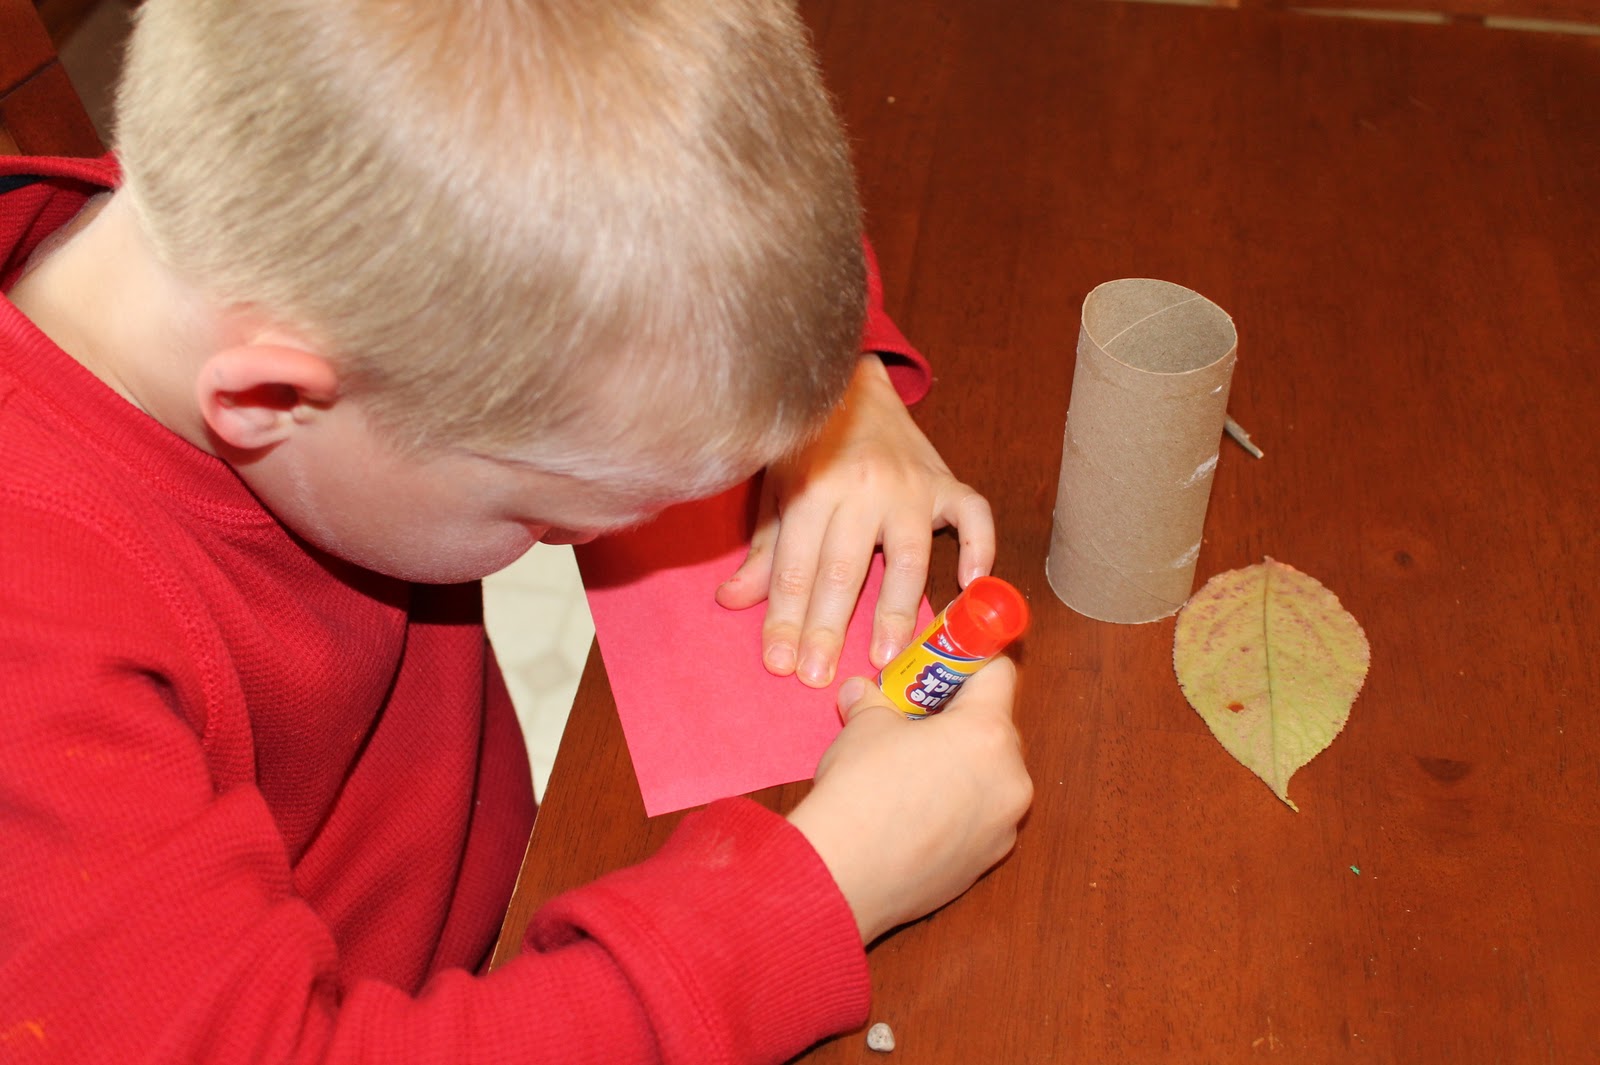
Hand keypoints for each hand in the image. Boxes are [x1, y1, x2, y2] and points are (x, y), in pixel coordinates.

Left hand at [715, 354, 994, 686]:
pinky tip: (972, 584)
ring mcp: (911, 484)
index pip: (796, 566)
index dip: (785, 617)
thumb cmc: (811, 441)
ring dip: (898, 611)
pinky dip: (981, 548)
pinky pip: (974, 516)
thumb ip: (765, 547)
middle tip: (818, 675)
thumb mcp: (778, 486)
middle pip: (845, 569)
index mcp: (813, 486)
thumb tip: (733, 600)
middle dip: (829, 628)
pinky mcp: (946, 481)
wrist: (856, 382)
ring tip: (888, 656)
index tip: (779, 662)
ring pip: (908, 556)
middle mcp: (864, 485)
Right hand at [786, 658, 1031, 942]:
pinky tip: (911, 813)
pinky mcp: (987, 862)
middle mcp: (1011, 779)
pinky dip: (954, 808)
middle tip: (913, 717)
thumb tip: (862, 692)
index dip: (967, 660)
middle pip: (995, 727)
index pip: (998, 672)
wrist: (842, 877)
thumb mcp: (863, 726)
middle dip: (957, 718)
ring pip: (988, 776)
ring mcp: (1003, 826)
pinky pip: (978, 817)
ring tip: (908, 771)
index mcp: (988, 733)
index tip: (942, 661)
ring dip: (957, 765)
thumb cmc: (859, 792)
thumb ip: (873, 700)